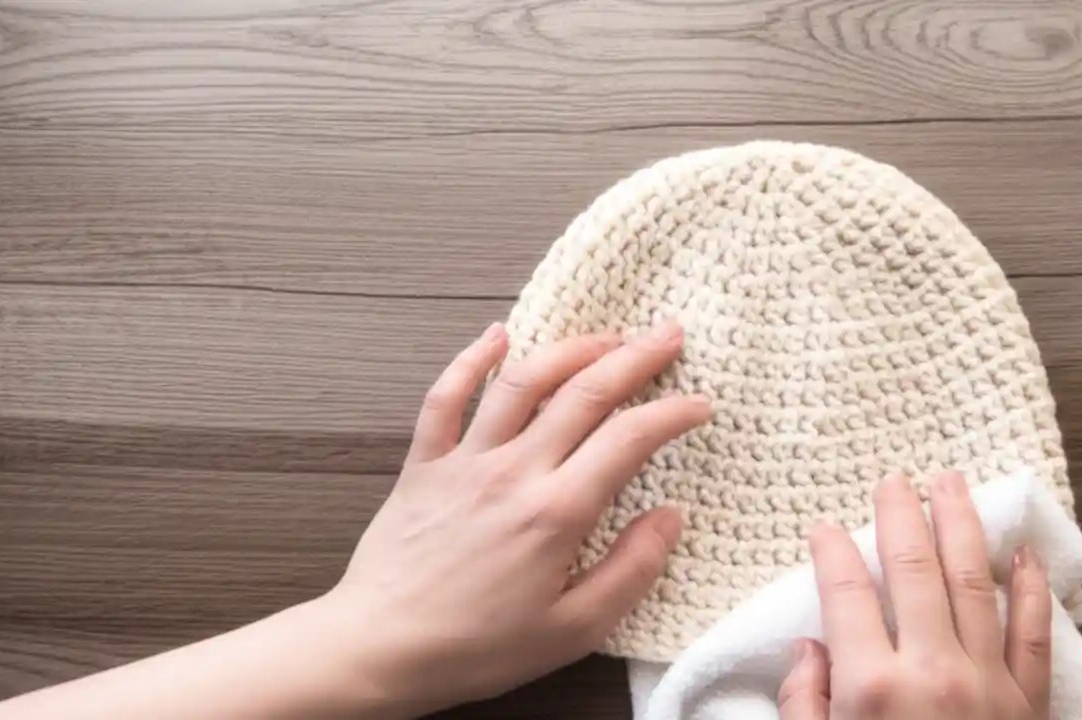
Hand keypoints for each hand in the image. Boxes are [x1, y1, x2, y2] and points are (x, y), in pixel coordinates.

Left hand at [326, 321, 710, 716]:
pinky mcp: (424, 463)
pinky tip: (496, 335)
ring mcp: (465, 461)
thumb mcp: (573, 630)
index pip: (629, 439)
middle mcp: (513, 472)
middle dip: (634, 357)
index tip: (699, 404)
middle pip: (584, 392)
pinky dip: (471, 359)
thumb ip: (630, 571)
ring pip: (523, 380)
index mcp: (556, 513)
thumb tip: (669, 517)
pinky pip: (446, 396)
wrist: (382, 649)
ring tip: (606, 335)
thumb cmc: (478, 648)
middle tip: (668, 335)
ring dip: (570, 348)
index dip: (672, 413)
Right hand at [779, 472, 1051, 719]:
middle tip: (895, 481)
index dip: (832, 552)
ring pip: (974, 584)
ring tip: (950, 485)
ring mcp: (987, 685)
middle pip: (915, 569)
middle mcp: (932, 673)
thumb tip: (808, 649)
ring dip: (961, 525)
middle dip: (901, 516)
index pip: (846, 593)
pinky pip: (1033, 635)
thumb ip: (805, 701)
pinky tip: (1026, 554)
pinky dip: (1033, 590)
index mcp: (870, 686)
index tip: (824, 529)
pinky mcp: (1029, 704)